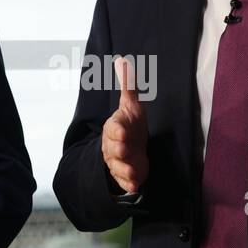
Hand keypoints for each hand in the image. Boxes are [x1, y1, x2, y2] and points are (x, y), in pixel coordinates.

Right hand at [101, 55, 148, 193]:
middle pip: (112, 148)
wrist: (132, 148)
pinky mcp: (125, 175)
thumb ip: (128, 85)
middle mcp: (113, 145)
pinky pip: (124, 181)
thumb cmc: (131, 125)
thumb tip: (121, 60)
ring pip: (117, 166)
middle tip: (124, 148)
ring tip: (133, 172)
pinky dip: (128, 184)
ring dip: (124, 169)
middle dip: (118, 149)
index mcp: (115, 128)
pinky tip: (135, 186)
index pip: (113, 128)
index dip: (117, 130)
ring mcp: (118, 161)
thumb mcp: (131, 105)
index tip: (122, 131)